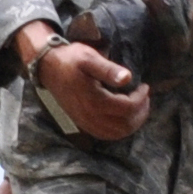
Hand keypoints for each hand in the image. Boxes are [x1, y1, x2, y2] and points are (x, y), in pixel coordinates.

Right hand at [31, 36, 151, 141]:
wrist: (47, 66)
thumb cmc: (70, 59)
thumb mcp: (90, 58)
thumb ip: (109, 69)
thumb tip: (128, 78)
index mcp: (94, 100)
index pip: (127, 108)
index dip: (141, 99)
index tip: (144, 87)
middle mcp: (90, 116)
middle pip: (125, 125)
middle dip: (141, 113)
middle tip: (145, 98)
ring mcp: (85, 122)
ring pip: (117, 133)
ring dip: (132, 123)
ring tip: (138, 107)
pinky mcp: (82, 123)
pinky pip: (105, 135)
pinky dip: (119, 130)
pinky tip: (124, 118)